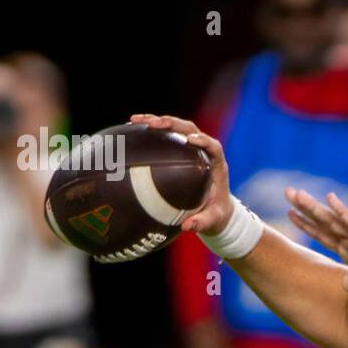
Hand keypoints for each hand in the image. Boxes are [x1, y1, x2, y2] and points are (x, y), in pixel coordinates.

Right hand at [129, 114, 232, 235]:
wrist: (217, 212)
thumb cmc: (216, 215)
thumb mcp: (212, 220)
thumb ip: (202, 222)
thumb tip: (187, 227)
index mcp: (217, 165)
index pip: (213, 146)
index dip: (204, 140)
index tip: (191, 140)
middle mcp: (204, 153)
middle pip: (190, 130)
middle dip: (172, 124)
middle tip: (153, 124)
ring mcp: (192, 150)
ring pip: (176, 129)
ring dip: (157, 122)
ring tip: (135, 121)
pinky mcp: (180, 152)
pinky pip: (166, 138)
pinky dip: (150, 132)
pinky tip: (130, 130)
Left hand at [286, 188, 347, 300]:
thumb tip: (345, 281)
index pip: (324, 235)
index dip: (306, 225)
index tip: (290, 212)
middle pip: (324, 223)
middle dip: (305, 208)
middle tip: (287, 191)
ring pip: (334, 221)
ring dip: (315, 208)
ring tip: (297, 194)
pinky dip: (342, 212)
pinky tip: (330, 199)